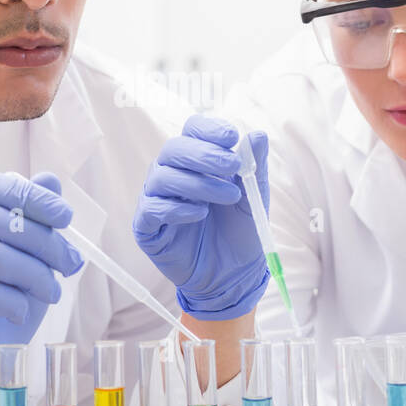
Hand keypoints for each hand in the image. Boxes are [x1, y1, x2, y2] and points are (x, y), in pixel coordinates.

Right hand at [0, 171, 82, 405]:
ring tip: (53, 292)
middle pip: (0, 222)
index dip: (31, 195)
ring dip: (37, 275)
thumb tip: (52, 180)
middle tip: (72, 264)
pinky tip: (22, 311)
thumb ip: (34, 217)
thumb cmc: (3, 294)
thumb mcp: (26, 252)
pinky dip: (16, 302)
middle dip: (47, 243)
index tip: (66, 217)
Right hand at [132, 115, 269, 319]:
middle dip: (204, 154)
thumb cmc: (239, 232)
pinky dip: (177, 207)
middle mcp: (171, 174)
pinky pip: (152, 208)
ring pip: (163, 176)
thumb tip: (258, 135)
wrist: (233, 275)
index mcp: (195, 161)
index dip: (208, 129)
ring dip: (198, 183)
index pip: (191, 131)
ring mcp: (156, 199)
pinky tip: (200, 214)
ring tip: (229, 196)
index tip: (231, 136)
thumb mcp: (253, 197)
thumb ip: (254, 167)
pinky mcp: (147, 226)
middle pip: (174, 148)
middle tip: (233, 165)